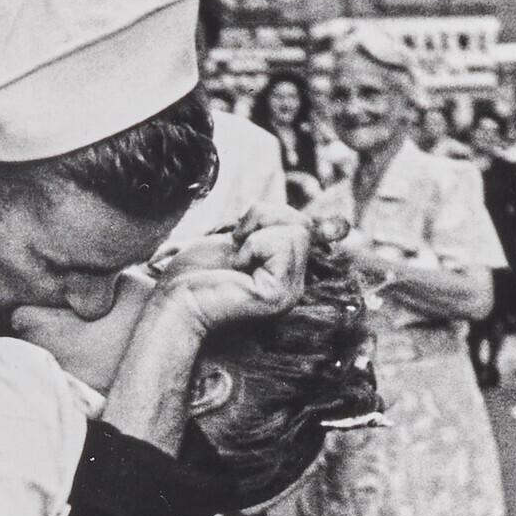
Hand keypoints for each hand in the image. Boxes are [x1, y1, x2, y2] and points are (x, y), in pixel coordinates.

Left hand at [152, 213, 311, 333]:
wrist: (175, 299)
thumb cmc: (198, 272)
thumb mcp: (244, 238)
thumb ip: (279, 228)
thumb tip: (340, 223)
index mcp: (285, 274)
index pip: (305, 225)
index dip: (274, 216)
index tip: (241, 235)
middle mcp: (294, 286)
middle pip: (302, 224)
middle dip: (261, 220)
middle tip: (234, 246)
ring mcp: (290, 293)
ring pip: (297, 231)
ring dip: (255, 234)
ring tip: (235, 261)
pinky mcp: (280, 295)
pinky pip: (282, 243)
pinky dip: (252, 246)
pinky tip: (237, 269)